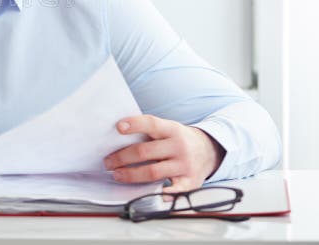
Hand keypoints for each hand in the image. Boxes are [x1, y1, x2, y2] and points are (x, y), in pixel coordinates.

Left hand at [103, 114, 225, 192]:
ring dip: (131, 175)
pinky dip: (158, 194)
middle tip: (108, 162)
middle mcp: (180, 147)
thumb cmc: (179, 140)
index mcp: (172, 130)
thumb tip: (119, 133)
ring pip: (153, 172)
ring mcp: (185, 165)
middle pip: (145, 151)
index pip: (152, 124)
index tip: (118, 127)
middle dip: (122, 157)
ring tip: (117, 175)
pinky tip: (144, 194)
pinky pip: (172, 191)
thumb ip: (149, 131)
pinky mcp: (190, 183)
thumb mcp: (168, 129)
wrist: (209, 151)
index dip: (135, 124)